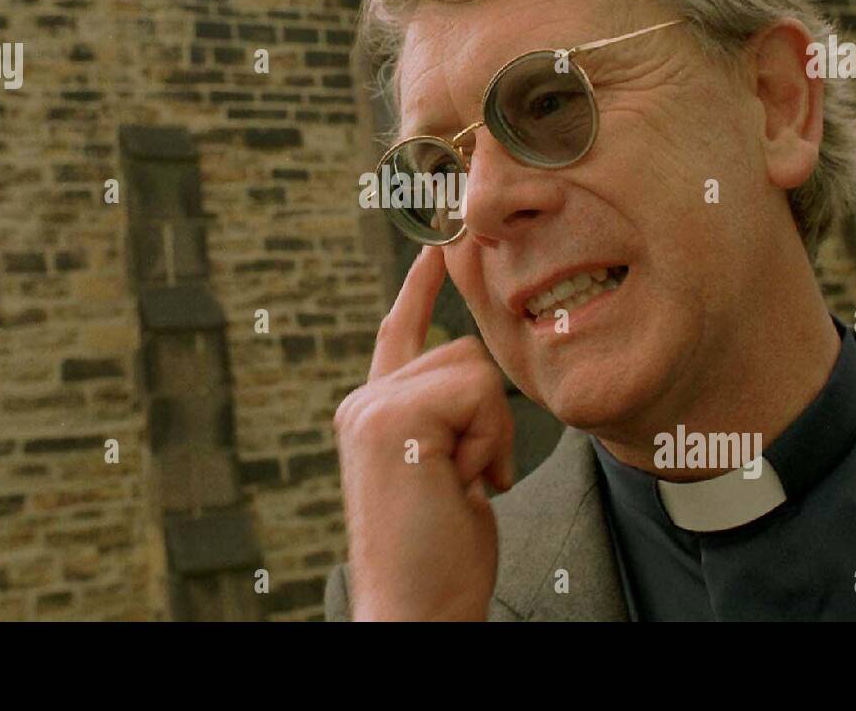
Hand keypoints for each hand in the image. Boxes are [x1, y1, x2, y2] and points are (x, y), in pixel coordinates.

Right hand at [333, 245, 514, 620]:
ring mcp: (373, 407)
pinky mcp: (391, 417)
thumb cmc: (439, 556)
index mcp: (375, 414)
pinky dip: (488, 441)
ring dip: (490, 434)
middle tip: (469, 478)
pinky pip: (477, 391)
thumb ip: (446, 423)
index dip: (419, 290)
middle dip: (489, 418)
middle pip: (464, 354)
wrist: (416, 608)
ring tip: (463, 484)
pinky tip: (463, 482)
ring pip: (475, 370)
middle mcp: (365, 403)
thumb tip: (475, 389)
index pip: (399, 335)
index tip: (438, 247)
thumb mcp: (446, 475)